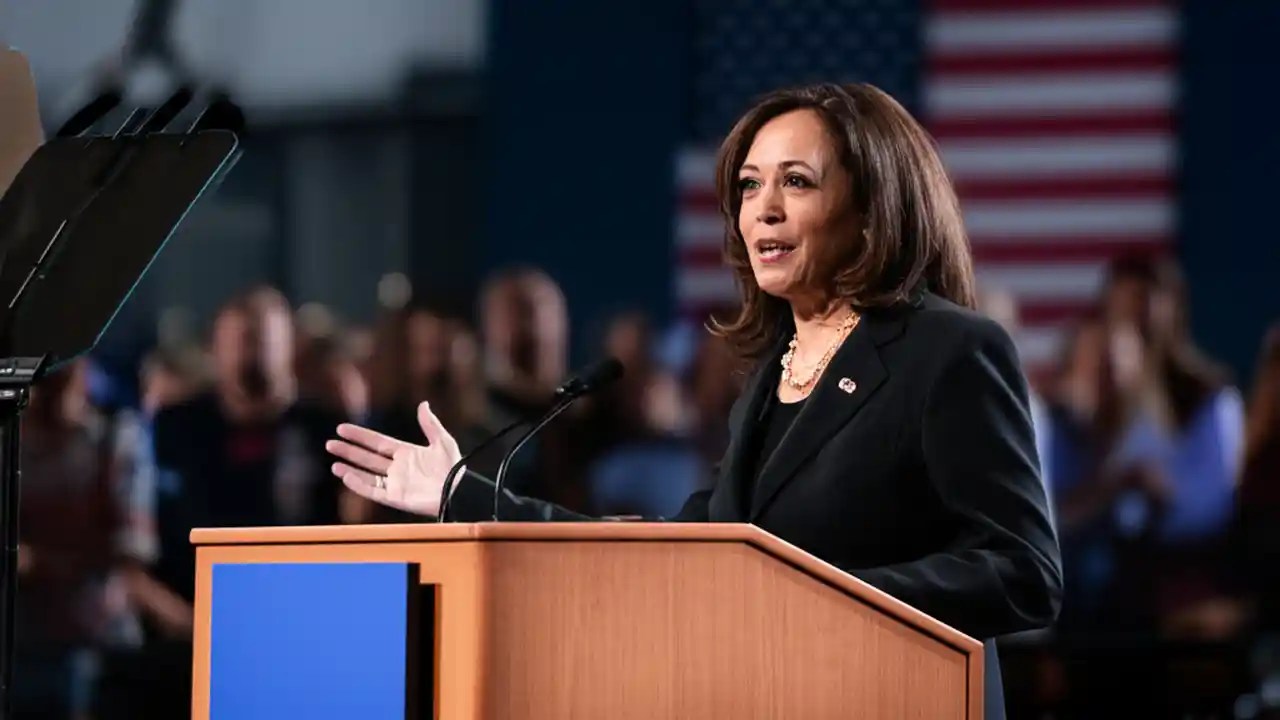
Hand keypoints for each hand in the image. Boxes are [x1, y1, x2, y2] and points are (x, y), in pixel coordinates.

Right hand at [326, 402, 461, 516]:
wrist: (458, 491)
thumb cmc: (454, 468)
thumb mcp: (442, 441)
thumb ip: (430, 424)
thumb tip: (423, 404)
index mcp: (406, 453)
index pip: (377, 442)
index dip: (360, 436)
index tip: (342, 428)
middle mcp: (398, 468)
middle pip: (367, 458)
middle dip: (349, 451)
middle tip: (330, 444)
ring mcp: (395, 484)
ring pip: (366, 475)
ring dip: (350, 469)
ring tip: (334, 463)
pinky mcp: (395, 498)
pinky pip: (373, 491)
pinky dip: (359, 485)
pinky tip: (346, 477)